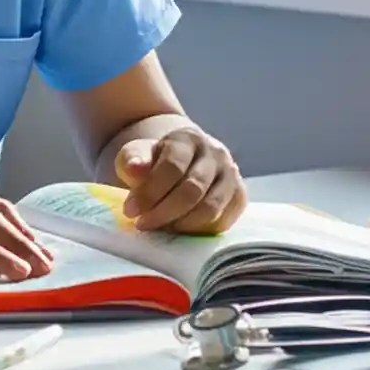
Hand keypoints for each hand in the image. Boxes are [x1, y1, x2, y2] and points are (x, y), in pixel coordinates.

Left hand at [115, 127, 246, 234]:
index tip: (130, 211)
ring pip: (210, 208)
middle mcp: (215, 153)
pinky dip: (200, 230)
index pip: (172, 167)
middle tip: (143, 224)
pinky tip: (180, 230)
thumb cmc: (155, 160)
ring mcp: (231, 174)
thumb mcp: (137, 155)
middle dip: (164, 212)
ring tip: (160, 228)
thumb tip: (134, 169)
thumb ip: (132, 160)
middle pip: (192, 190)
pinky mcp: (239, 195)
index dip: (150, 192)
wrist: (182, 161)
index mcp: (187, 138)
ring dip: (182, 225)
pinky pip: (224, 220)